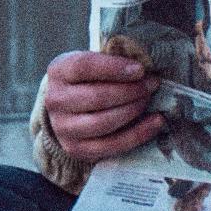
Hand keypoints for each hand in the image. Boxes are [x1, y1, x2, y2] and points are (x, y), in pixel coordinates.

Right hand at [40, 44, 162, 171]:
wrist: (69, 106)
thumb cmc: (89, 78)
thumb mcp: (94, 62)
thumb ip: (114, 61)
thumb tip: (144, 69)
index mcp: (58, 71)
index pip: (83, 67)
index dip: (114, 68)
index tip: (140, 70)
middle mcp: (55, 100)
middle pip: (96, 97)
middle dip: (131, 91)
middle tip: (152, 84)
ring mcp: (63, 127)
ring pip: (102, 123)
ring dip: (133, 110)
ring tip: (149, 100)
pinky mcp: (75, 149)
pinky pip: (110, 145)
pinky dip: (138, 134)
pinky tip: (156, 121)